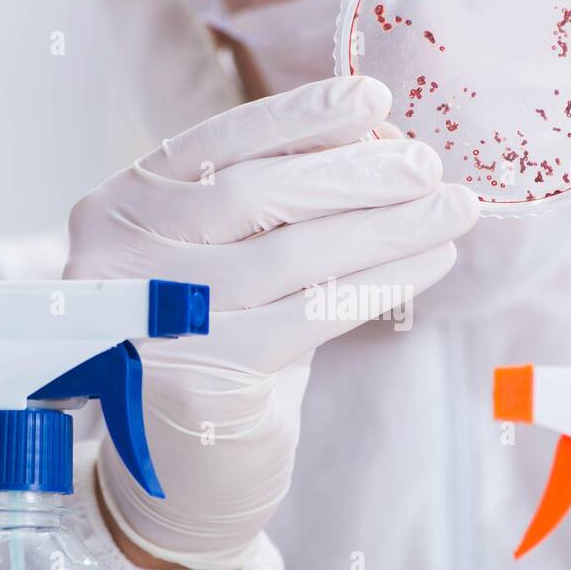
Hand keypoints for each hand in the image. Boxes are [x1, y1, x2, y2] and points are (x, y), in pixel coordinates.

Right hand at [65, 76, 476, 569]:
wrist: (187, 469)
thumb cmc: (219, 346)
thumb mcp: (229, 260)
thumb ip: (277, 203)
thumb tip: (379, 139)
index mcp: (119, 207)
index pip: (214, 144)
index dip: (298, 116)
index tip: (373, 99)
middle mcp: (117, 257)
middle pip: (254, 194)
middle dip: (355, 174)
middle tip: (428, 165)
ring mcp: (148, 320)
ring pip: (291, 254)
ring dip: (386, 226)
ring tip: (453, 209)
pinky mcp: (197, 377)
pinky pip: (310, 314)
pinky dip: (380, 282)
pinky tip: (430, 261)